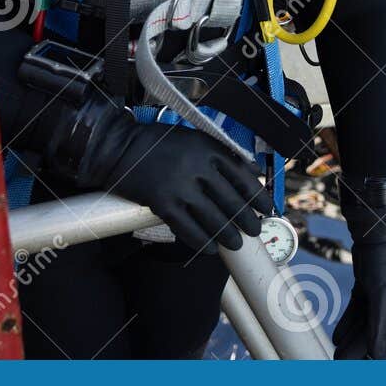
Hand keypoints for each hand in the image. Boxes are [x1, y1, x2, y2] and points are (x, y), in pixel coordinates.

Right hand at [101, 122, 270, 252]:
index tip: (267, 208)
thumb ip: (219, 153)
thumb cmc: (157, 143)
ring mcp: (179, 187)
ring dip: (228, 234)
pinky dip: (202, 241)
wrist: (119, 148)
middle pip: (230, 200)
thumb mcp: (192, 138)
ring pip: (212, 218)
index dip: (257, 195)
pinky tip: (211, 248)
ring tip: (236, 243)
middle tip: (255, 231)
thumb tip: (250, 172)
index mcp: (206, 148)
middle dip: (246, 219)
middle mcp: (196, 167)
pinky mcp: (162, 204)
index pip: (241, 175)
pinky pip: (188, 228)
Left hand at [333, 173, 385, 358]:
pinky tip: (337, 337)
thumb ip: (379, 327)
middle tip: (340, 365)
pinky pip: (355, 314)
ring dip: (350, 341)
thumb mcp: (382, 298)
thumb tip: (376, 356)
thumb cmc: (385, 266)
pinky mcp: (365, 289)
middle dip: (357, 352)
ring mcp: (376, 299)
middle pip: (372, 337)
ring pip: (361, 327)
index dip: (376, 359)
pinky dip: (346, 326)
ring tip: (336, 355)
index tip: (363, 371)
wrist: (377, 237)